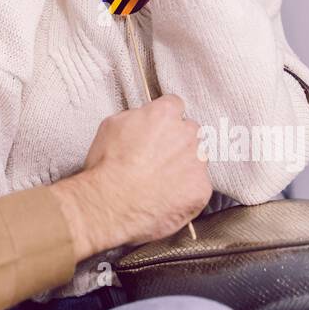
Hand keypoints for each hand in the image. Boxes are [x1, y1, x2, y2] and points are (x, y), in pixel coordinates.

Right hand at [51, 94, 211, 258]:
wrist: (111, 204)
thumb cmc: (107, 167)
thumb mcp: (111, 126)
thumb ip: (136, 117)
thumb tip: (143, 120)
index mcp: (164, 114)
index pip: (175, 105)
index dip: (165, 119)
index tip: (159, 130)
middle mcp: (186, 134)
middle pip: (190, 132)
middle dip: (178, 142)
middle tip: (158, 158)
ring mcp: (197, 162)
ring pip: (198, 159)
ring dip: (185, 166)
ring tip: (162, 181)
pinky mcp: (202, 189)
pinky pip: (199, 186)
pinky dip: (187, 192)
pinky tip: (168, 197)